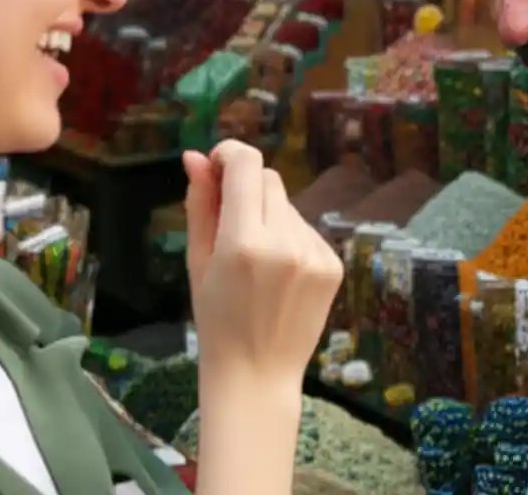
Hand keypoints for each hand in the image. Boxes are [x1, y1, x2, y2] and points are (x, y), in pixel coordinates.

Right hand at [182, 140, 342, 385]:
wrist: (257, 373)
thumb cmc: (216, 319)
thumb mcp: (198, 261)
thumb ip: (199, 204)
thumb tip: (195, 157)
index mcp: (243, 242)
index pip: (246, 165)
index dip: (228, 154)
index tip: (216, 164)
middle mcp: (284, 243)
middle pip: (269, 180)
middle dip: (247, 190)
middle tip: (230, 225)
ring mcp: (314, 254)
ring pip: (288, 206)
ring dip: (269, 218)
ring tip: (256, 263)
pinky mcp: (333, 265)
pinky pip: (307, 230)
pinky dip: (290, 240)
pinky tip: (279, 275)